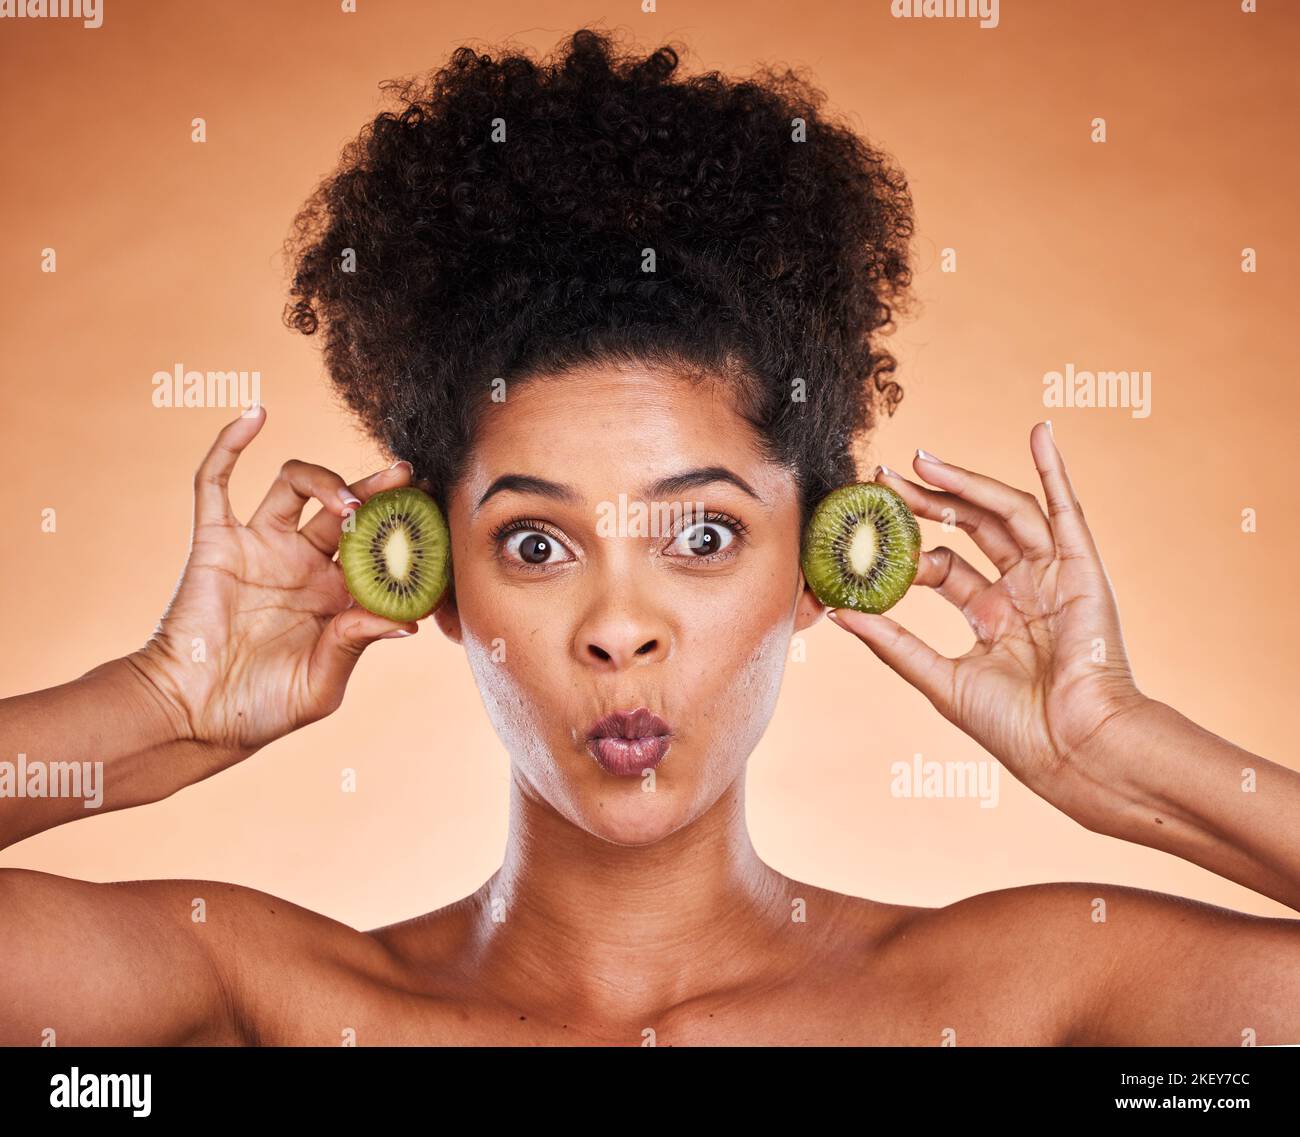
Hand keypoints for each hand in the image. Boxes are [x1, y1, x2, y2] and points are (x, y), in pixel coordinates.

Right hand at [129, 405, 427, 757]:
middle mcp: (303, 564)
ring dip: (326, 481)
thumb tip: (406, 621)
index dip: (406, 531)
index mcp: (337, 596)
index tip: (437, 516)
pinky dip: (230, 445)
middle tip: (409, 476)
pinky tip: (255, 414)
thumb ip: (356, 644)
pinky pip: (216, 482)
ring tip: (349, 504)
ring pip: (296, 487)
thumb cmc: (260, 710)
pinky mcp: (216, 541)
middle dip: (380, 491)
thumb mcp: (321, 685)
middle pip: (348, 509)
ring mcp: (260, 547)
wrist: (193, 716)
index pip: (379, 549)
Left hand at [827, 422, 1149, 796]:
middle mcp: (1022, 591)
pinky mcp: (1082, 570)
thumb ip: (892, 643)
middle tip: (884, 477)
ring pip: (1005, 514)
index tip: (864, 529)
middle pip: (969, 530)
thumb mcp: (940, 680)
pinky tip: (1040, 432)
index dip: (904, 547)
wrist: (1074, 748)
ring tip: (921, 459)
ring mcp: (1052, 577)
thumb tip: (838, 612)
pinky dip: (1056, 470)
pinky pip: (1067, 512)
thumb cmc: (1015, 728)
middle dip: (926, 502)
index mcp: (991, 618)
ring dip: (966, 483)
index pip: (942, 565)